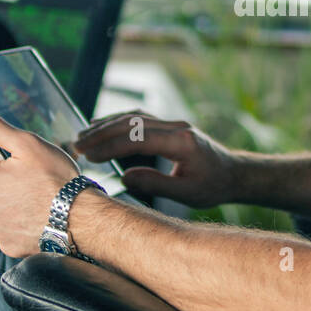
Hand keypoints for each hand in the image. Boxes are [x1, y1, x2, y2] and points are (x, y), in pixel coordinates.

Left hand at [0, 103, 80, 256]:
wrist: (79, 219)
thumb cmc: (56, 179)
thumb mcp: (26, 144)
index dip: (15, 161)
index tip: (33, 167)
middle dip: (15, 183)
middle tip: (41, 184)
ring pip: (6, 208)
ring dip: (20, 204)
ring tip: (45, 203)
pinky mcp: (10, 246)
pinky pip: (14, 230)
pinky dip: (26, 224)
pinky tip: (42, 220)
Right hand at [72, 109, 239, 209]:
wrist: (233, 173)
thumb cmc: (213, 186)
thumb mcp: (187, 193)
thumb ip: (156, 184)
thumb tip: (125, 177)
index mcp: (182, 142)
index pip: (138, 139)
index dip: (110, 146)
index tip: (89, 156)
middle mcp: (176, 127)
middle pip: (132, 122)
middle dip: (102, 133)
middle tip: (76, 145)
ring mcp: (172, 123)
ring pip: (133, 116)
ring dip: (106, 125)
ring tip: (82, 137)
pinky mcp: (169, 125)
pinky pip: (139, 117)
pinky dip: (117, 121)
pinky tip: (101, 127)